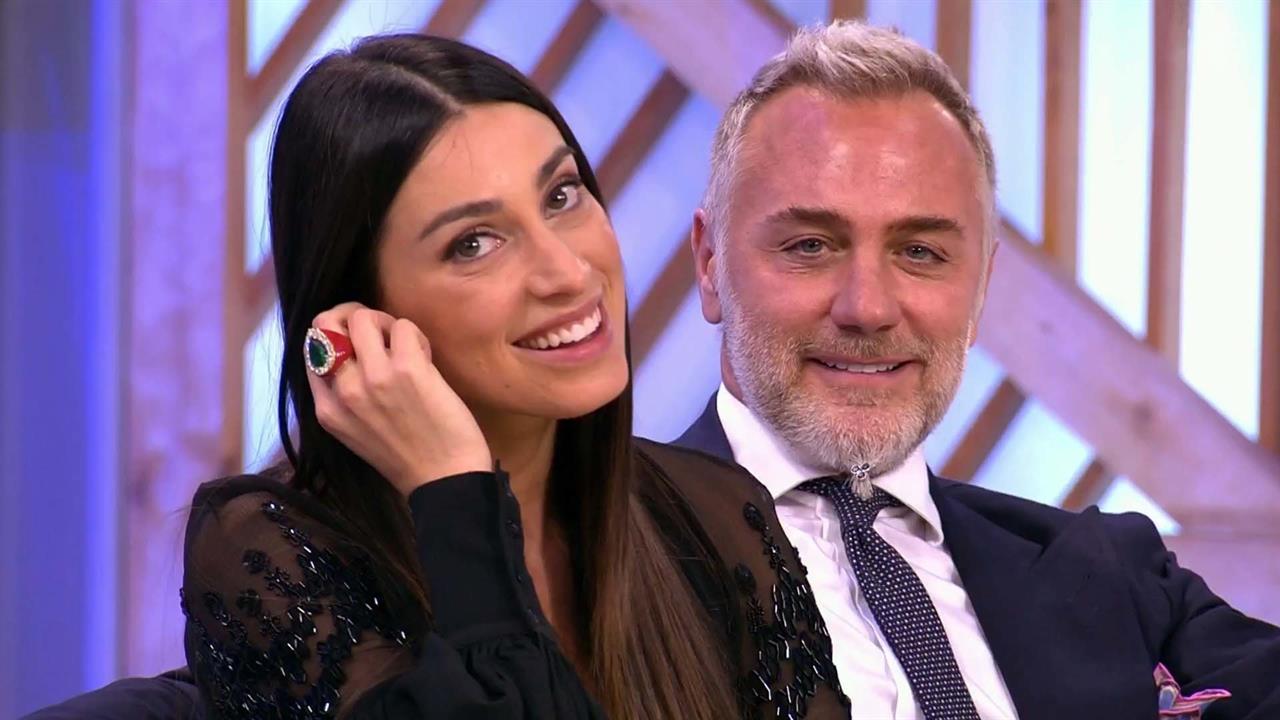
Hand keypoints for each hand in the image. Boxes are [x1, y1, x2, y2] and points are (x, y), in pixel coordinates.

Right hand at [307, 303, 491, 494]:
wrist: (445, 479)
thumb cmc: (406, 456)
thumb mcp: (355, 431)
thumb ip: (343, 395)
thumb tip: (346, 350)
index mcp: (326, 409)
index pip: (311, 348)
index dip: (335, 335)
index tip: (358, 344)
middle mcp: (343, 391)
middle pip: (327, 323)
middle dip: (355, 319)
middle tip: (380, 335)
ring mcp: (374, 378)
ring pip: (364, 318)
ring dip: (386, 324)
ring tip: (405, 348)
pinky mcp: (408, 369)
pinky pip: (403, 326)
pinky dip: (416, 336)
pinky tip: (426, 360)